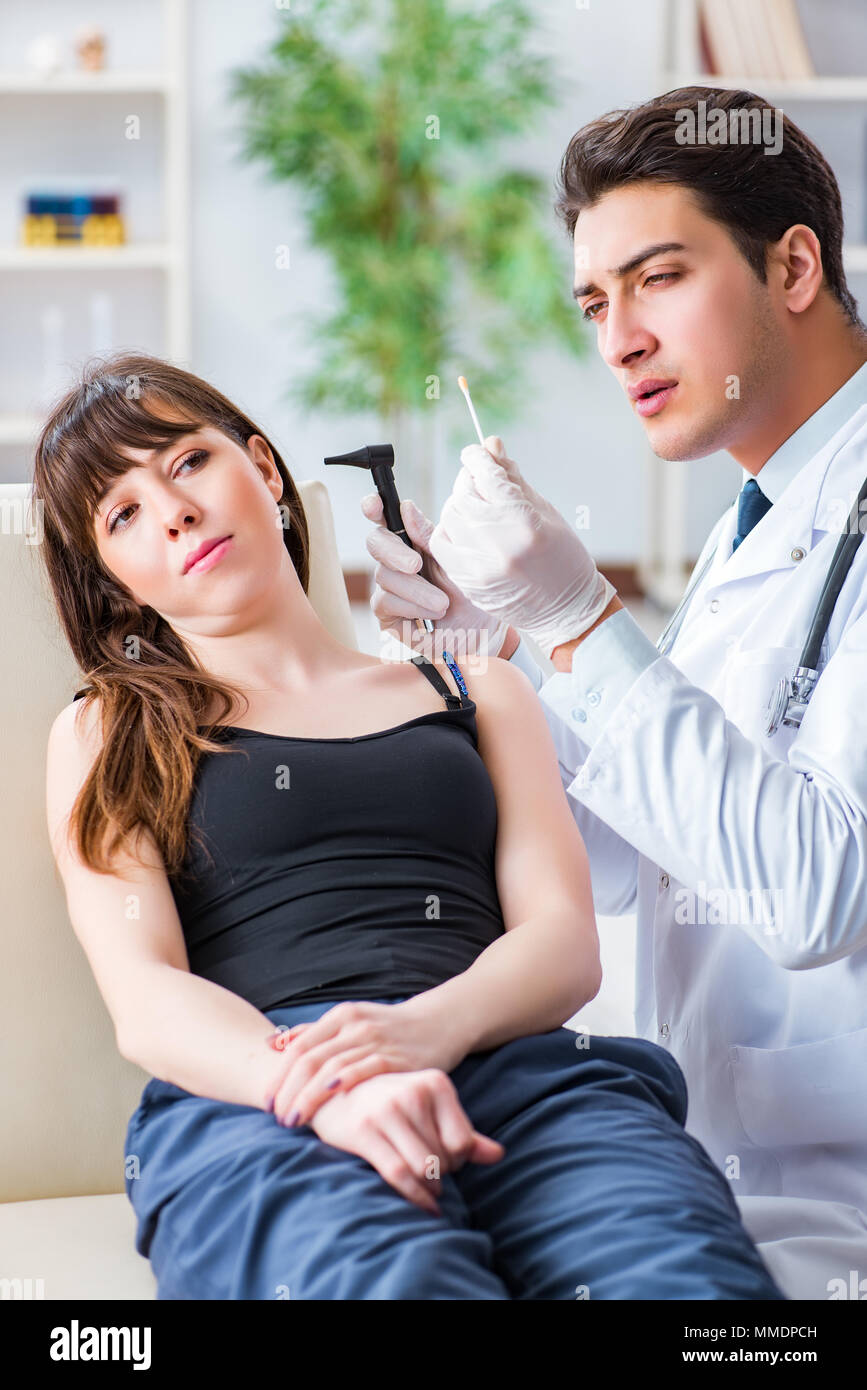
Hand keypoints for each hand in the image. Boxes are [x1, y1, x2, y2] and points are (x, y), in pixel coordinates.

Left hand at [265, 998, 468, 1128]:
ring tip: (294, 1120)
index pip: (298, 1045)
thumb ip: (313, 1033)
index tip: (266, 1102)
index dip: (278, 1075)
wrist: (438, 1024)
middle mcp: (354, 1025)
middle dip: (288, 1090)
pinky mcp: (395, 1057)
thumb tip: (271, 1043)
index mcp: (340, 1016)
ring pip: (331, 1067)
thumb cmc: (389, 1029)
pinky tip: (328, 1102)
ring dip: (308, 1096)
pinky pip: (363, 1070)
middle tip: (276, 1117)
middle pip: (309, 1058)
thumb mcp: (351, 1022)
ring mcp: (375, 1040)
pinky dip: (342, 1085)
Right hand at [307, 1069, 504, 1215]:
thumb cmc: (390, 1104)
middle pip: (443, 1158)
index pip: (463, 1141)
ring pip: (423, 1168)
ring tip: (425, 1186)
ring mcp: (387, 1110)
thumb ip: (465, 1132)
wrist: (334, 1094)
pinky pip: (398, 1174)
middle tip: (430, 1173)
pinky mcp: (364, 1130)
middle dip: (441, 1174)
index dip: (459, 1160)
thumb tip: (498, 1155)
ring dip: (428, 1187)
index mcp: (434, 1082)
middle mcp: (413, 1092)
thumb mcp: (430, 1110)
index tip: (446, 1161)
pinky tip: (423, 1204)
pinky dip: (415, 1196)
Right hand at [362, 490, 508, 660]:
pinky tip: (432, 615)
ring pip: (384, 576)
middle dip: (394, 552)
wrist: (482, 630)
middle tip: (417, 565)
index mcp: (413, 542)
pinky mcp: (387, 614)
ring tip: (443, 604)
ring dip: (416, 590)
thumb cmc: (470, 592)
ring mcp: (389, 587)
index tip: (374, 505)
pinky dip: (411, 607)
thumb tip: (406, 508)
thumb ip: (428, 536)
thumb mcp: (453, 559)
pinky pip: (386, 602)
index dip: (374, 507)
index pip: (385, 518)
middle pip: (375, 542)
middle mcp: (396, 562)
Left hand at [429, 436, 616, 659]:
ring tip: (473, 507)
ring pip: (449, 517)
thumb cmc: (563, 557)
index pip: (489, 476)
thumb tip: (490, 444)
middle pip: (464, 495)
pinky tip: (463, 529)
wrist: (565, 610)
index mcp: (524, 522)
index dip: (478, 458)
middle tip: (476, 481)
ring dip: (457, 505)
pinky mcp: (469, 583)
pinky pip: (442, 545)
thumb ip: (512, 479)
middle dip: (467, 482)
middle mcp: (500, 544)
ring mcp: (481, 566)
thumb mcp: (545, 512)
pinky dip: (448, 530)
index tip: (474, 453)